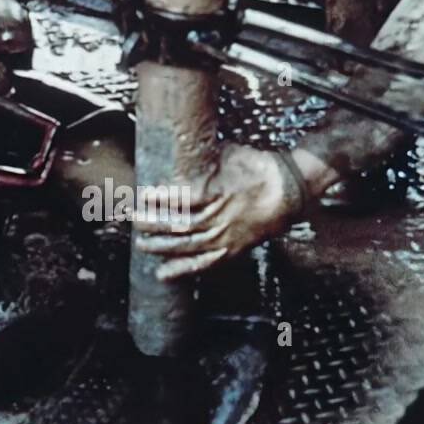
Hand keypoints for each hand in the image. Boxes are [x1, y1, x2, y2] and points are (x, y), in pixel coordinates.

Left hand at [133, 144, 301, 280]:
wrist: (290, 191)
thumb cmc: (258, 169)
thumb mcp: (230, 154)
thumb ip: (203, 159)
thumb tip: (177, 149)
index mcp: (220, 191)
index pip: (184, 197)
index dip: (161, 198)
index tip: (142, 195)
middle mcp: (221, 217)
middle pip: (181, 223)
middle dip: (153, 223)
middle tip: (134, 219)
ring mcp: (226, 236)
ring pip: (188, 245)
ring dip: (161, 246)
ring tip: (141, 244)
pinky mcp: (231, 250)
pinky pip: (204, 264)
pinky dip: (183, 270)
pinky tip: (162, 274)